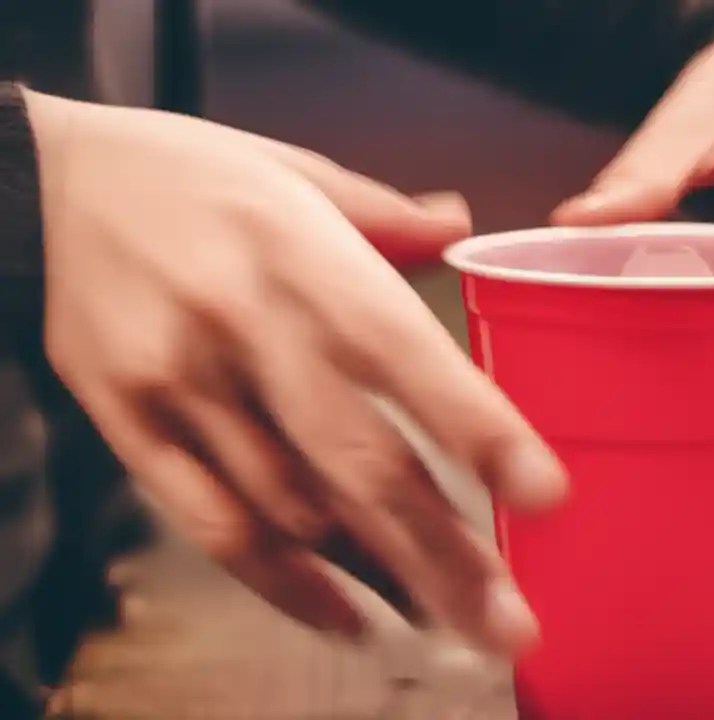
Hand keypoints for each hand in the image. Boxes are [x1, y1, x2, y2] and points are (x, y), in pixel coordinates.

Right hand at [24, 89, 566, 654]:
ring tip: (450, 626)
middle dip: (443, 554)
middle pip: (361, 462)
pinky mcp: (132, 428)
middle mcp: (251, 329)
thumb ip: (385, 215)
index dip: (481, 432)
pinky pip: (213, 524)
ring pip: (294, 510)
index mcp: (306, 258)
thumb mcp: (294, 169)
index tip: (545, 494)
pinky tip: (345, 617)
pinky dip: (283, 583)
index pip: (410, 357)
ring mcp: (187, 387)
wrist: (37, 189)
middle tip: (508, 623)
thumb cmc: (185, 177)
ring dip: (379, 577)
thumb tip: (462, 224)